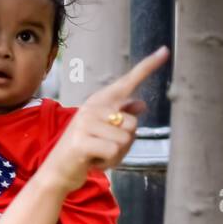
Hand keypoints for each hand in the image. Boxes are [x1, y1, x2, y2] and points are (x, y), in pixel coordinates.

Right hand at [45, 45, 170, 191]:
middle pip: (133, 123)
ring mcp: (86, 123)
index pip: (127, 81)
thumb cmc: (84, 151)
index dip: (147, 66)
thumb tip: (142, 104)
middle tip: (104, 149)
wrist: (57, 172)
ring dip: (117, 155)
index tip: (165, 51)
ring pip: (125, 140)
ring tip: (98, 156)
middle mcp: (92, 107)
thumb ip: (122, 117)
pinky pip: (114, 152)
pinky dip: (108, 163)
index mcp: (98, 101)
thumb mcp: (105, 131)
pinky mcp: (82, 142)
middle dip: (125, 144)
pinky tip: (93, 163)